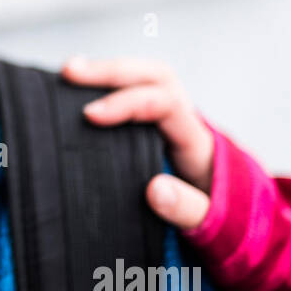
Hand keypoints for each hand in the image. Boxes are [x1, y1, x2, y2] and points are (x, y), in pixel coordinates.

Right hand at [60, 56, 213, 230]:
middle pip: (155, 76)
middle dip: (112, 71)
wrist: (220, 210)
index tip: (91, 115)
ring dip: (106, 71)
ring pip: (143, 77)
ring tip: (69, 71)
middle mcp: (183, 118)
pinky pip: (134, 90)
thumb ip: (188, 208)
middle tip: (71, 72)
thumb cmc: (209, 212)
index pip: (165, 104)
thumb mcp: (207, 218)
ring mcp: (168, 117)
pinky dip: (105, 84)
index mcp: (195, 141)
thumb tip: (155, 189)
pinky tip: (77, 86)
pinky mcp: (152, 123)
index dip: (128, 104)